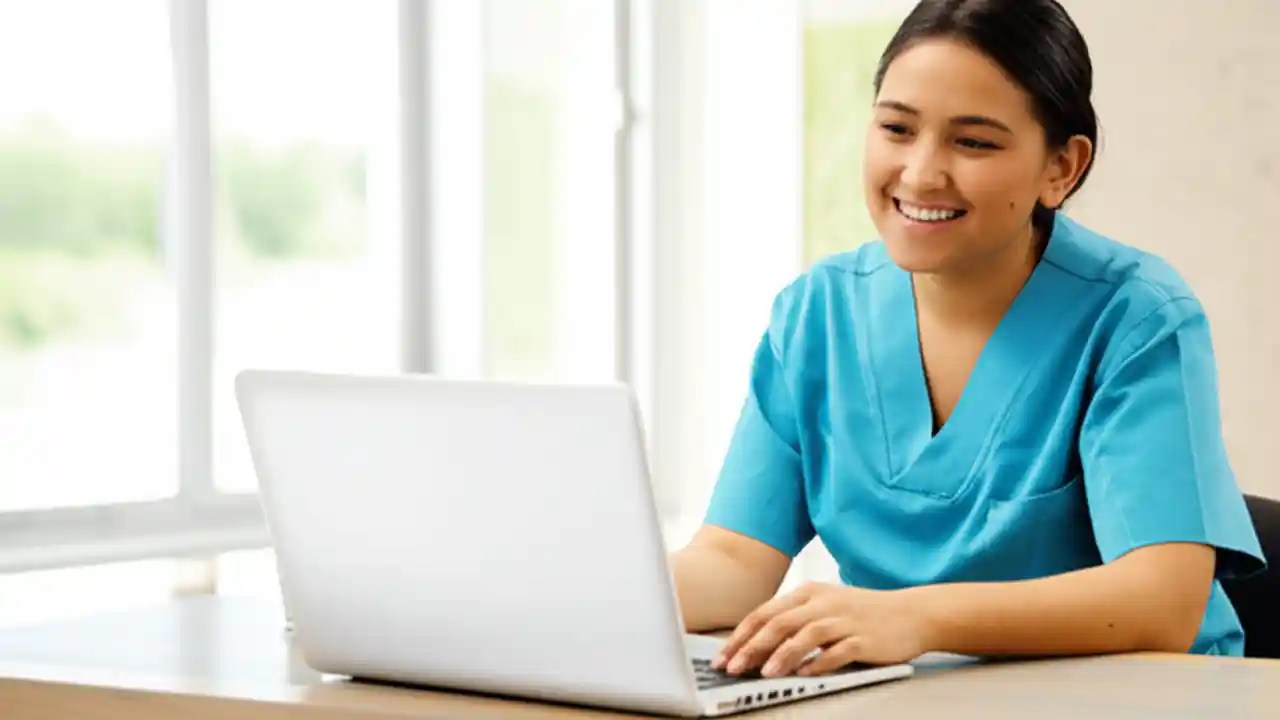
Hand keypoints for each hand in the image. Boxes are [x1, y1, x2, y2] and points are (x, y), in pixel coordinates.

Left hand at [712, 582, 931, 676]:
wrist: (911, 614)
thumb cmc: (862, 614)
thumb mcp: (824, 607)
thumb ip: (794, 620)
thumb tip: (755, 645)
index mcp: (807, 593)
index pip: (764, 613)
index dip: (740, 635)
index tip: (722, 656)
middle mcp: (822, 603)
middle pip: (779, 623)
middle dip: (751, 647)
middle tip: (732, 667)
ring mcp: (844, 620)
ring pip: (805, 636)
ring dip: (782, 655)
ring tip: (764, 673)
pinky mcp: (863, 639)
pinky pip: (837, 652)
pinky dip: (819, 663)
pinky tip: (805, 675)